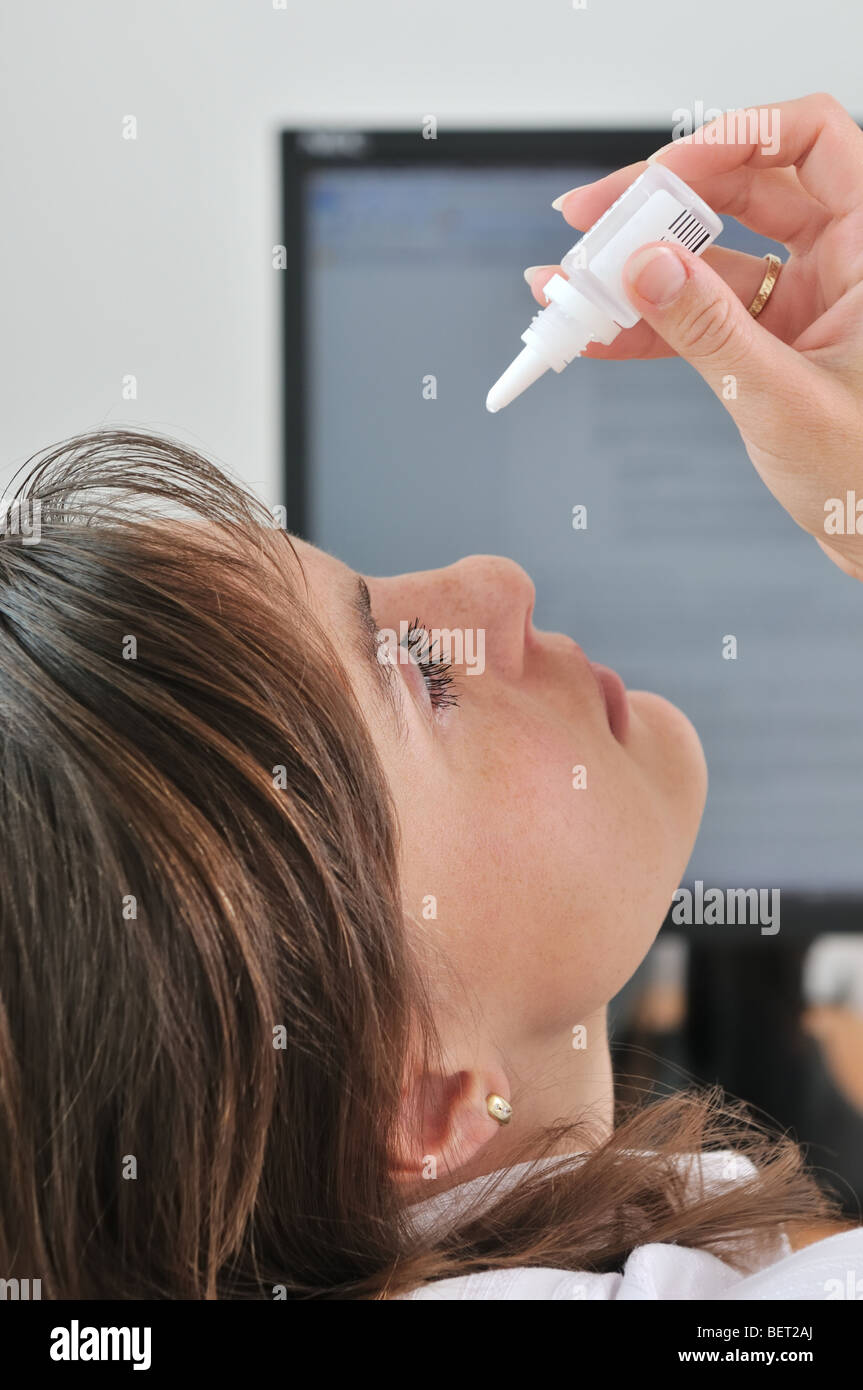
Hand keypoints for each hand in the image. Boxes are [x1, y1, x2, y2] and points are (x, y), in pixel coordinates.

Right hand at [527, 93, 862, 580]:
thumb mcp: (783, 400)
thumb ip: (711, 332)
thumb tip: (646, 267)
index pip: (809, 140)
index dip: (733, 141)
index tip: (660, 177)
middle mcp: (843, 258)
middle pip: (743, 186)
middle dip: (658, 201)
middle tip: (591, 220)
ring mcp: (805, 298)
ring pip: (711, 252)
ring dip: (638, 267)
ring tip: (573, 285)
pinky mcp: (771, 340)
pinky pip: (700, 314)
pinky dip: (648, 323)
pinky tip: (596, 332)